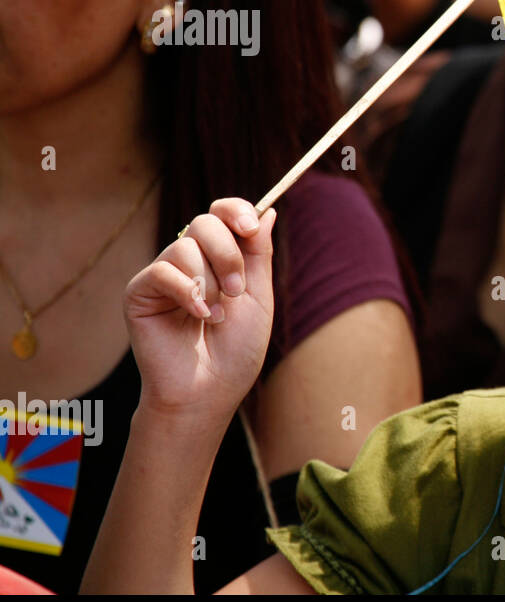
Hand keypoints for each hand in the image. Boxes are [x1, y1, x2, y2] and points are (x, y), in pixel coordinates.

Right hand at [124, 199, 275, 421]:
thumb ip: (259, 253)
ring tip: (217, 317)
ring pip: (185, 247)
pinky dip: (187, 293)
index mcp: (219, 258)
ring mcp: (163, 276)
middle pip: (204, 223)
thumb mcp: (258, 296)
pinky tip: (199, 316)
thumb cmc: (236, 350)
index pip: (221, 213)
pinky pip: (162, 271)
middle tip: (236, 291)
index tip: (250, 226)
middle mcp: (189, 261)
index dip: (235, 211)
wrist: (210, 390)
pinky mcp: (139, 293)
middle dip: (228, 255)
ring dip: (211, 283)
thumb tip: (268, 211)